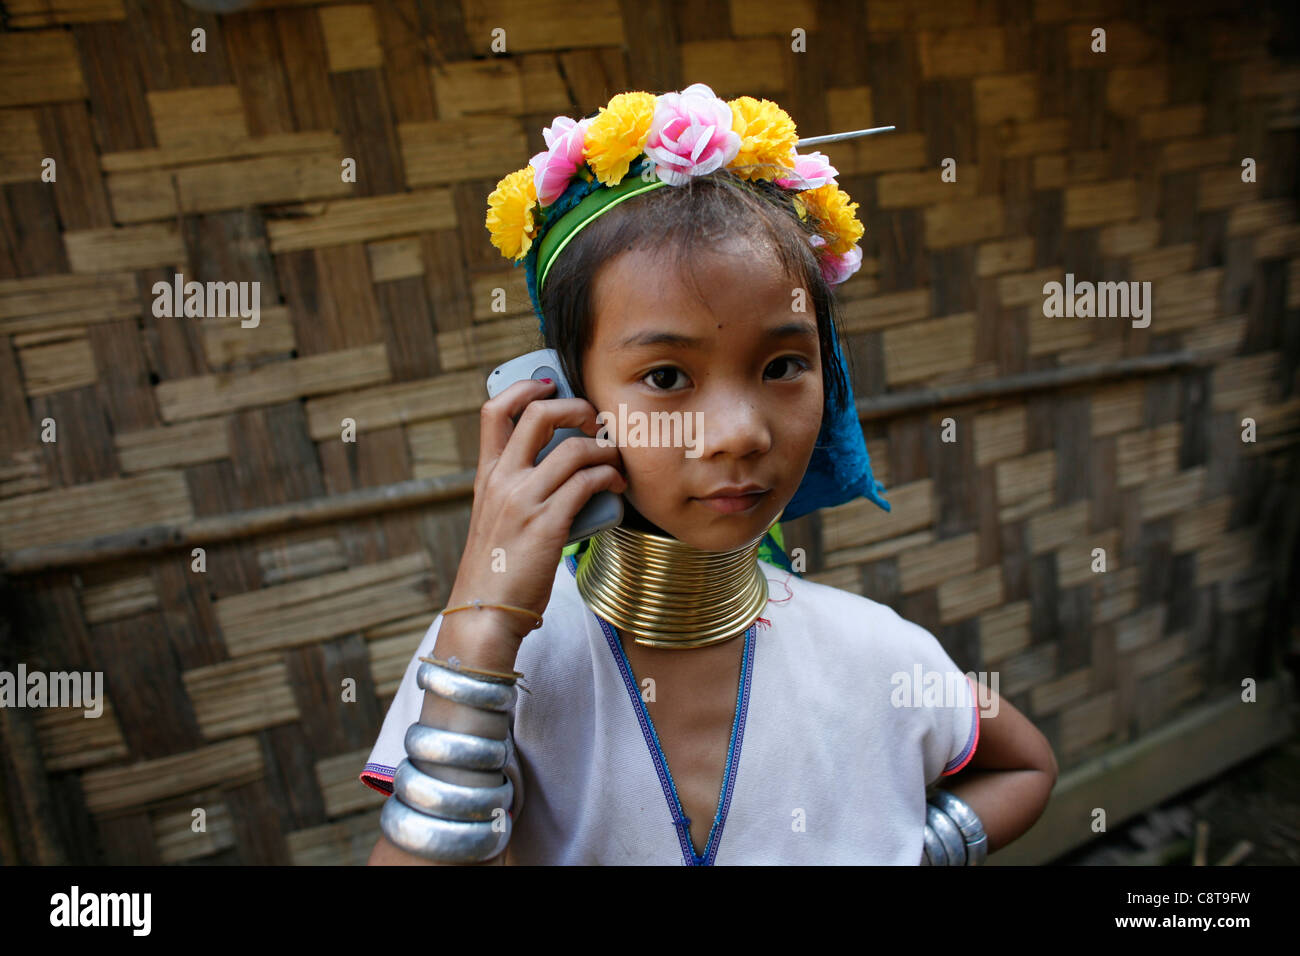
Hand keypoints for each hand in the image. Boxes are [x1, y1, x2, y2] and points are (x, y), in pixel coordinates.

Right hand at [446, 378, 626, 640]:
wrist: (485, 613)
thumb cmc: (498, 569)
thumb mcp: (496, 518)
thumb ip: (518, 489)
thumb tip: (563, 467)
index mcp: (487, 476)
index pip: (494, 411)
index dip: (525, 388)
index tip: (550, 386)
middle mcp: (502, 481)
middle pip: (538, 415)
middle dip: (576, 406)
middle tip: (594, 421)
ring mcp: (524, 501)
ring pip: (574, 449)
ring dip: (605, 450)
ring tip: (616, 463)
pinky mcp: (548, 524)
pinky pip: (588, 482)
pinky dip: (609, 478)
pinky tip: (617, 485)